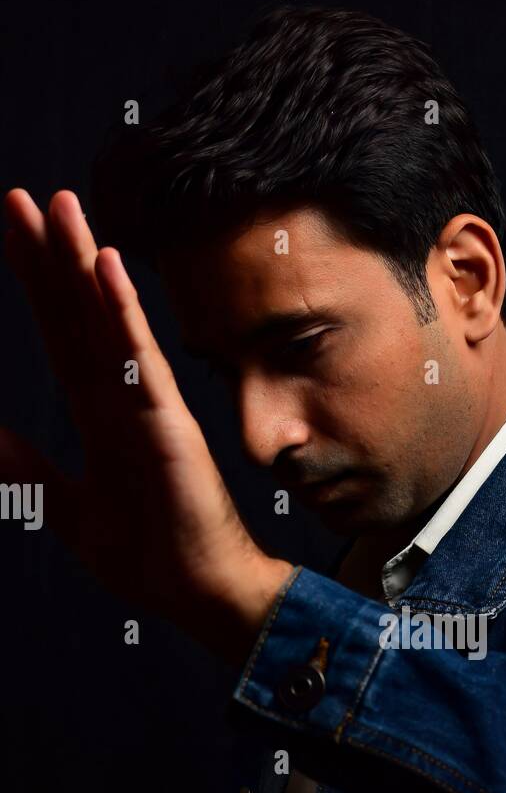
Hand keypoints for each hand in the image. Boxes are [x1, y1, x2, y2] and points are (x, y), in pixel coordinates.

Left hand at [1, 187, 291, 664]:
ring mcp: (147, 407)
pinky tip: (106, 266)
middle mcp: (122, 401)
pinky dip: (122, 313)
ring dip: (83, 263)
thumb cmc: (152, 558)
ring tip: (61, 206)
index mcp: (101, 418)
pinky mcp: (167, 425)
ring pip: (108, 322)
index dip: (37, 285)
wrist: (199, 595)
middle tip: (22, 198)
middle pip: (79, 315)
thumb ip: (32, 469)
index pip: (62, 336)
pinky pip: (140, 360)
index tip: (13, 234)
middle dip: (50, 257)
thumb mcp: (71, 509)